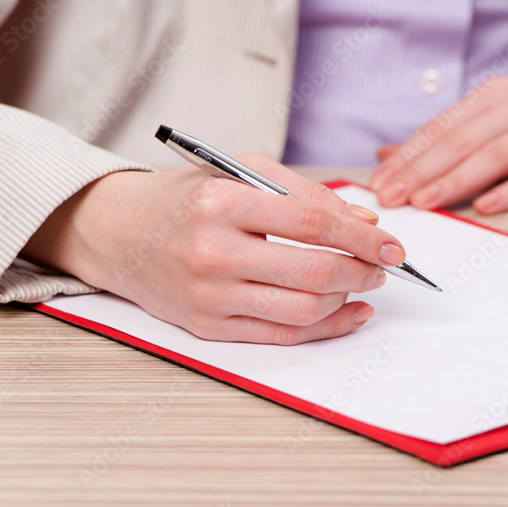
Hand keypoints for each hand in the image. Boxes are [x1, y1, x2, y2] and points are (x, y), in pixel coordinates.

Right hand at [23, 156, 406, 344]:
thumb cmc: (184, 198)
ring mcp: (209, 295)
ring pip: (302, 309)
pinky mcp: (206, 327)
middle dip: (362, 272)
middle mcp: (213, 252)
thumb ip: (305, 193)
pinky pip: (280, 335)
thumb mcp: (239, 171)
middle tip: (382, 268)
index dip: (361, 237)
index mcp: (222, 202)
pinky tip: (347, 314)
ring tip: (362, 285)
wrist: (114, 234)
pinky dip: (324, 328)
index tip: (393, 246)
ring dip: (347, 300)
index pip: (311, 222)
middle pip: (313, 271)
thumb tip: (366, 224)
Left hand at [369, 68, 507, 213]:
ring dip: (457, 179)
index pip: (441, 128)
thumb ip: (448, 137)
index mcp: (493, 97)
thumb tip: (387, 153)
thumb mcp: (500, 120)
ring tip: (427, 202)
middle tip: (392, 197)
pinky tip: (488, 206)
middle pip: (461, 140)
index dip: (407, 157)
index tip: (377, 184)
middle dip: (421, 170)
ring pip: (496, 154)